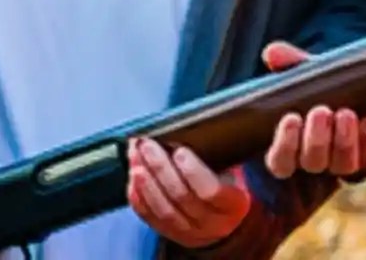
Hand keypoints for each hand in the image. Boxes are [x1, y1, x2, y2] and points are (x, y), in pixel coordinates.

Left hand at [126, 137, 250, 248]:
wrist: (223, 218)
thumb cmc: (227, 185)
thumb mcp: (233, 169)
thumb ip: (216, 156)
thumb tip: (186, 131)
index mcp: (232, 204)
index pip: (211, 191)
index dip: (193, 171)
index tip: (179, 150)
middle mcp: (212, 223)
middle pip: (181, 197)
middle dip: (160, 168)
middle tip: (147, 145)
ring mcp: (189, 233)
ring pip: (162, 209)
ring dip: (145, 181)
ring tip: (135, 157)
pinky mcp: (169, 235)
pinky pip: (149, 218)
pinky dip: (138, 197)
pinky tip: (133, 176)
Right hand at [260, 41, 365, 179]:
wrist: (355, 89)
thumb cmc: (319, 87)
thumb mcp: (305, 75)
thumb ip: (288, 65)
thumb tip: (273, 53)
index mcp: (290, 149)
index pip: (280, 162)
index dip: (285, 145)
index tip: (291, 118)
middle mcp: (315, 161)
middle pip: (313, 163)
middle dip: (317, 139)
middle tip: (321, 112)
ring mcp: (342, 163)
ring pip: (343, 165)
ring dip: (344, 141)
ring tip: (346, 113)